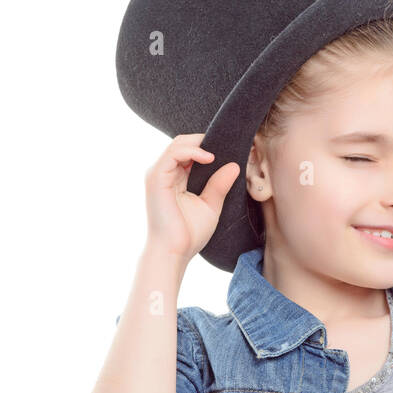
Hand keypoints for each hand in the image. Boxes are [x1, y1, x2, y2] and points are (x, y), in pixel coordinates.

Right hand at [144, 133, 240, 259]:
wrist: (174, 252)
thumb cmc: (189, 234)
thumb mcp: (210, 206)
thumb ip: (219, 185)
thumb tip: (235, 165)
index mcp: (174, 177)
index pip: (189, 151)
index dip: (208, 146)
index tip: (232, 147)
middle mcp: (164, 172)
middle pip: (183, 143)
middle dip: (206, 140)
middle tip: (230, 143)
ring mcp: (158, 173)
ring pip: (178, 143)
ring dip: (201, 143)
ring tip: (221, 151)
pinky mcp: (156, 177)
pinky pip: (173, 153)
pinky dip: (192, 151)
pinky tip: (210, 157)